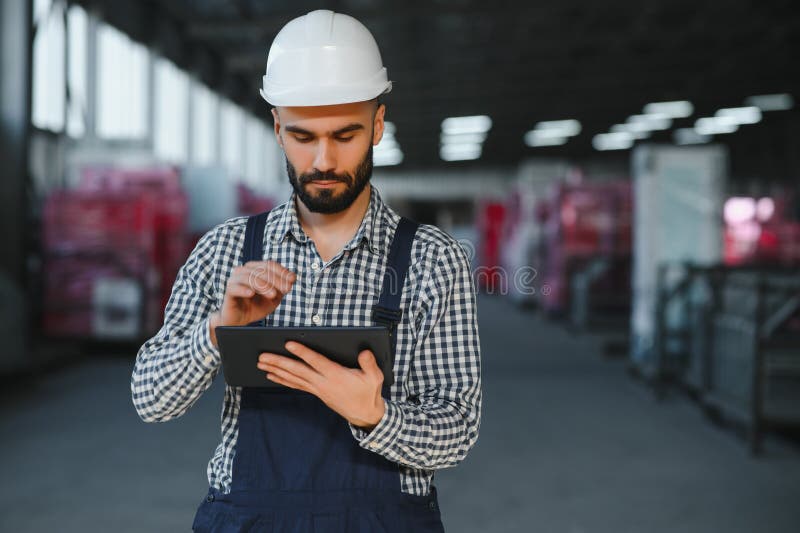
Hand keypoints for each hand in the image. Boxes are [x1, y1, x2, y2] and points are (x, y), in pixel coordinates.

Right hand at [210, 261, 296, 346]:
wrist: (239, 320)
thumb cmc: (255, 306)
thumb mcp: (274, 298)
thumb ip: (282, 287)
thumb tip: (292, 277)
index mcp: (255, 269)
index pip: (270, 265)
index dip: (282, 271)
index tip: (292, 280)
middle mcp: (244, 271)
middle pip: (262, 270)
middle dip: (276, 279)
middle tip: (286, 289)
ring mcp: (235, 279)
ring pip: (249, 277)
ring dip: (263, 285)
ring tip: (272, 295)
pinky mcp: (228, 290)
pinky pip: (234, 287)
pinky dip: (243, 289)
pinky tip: (251, 294)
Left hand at [257, 342, 385, 430]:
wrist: (365, 414)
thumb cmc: (369, 393)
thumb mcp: (375, 377)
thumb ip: (369, 364)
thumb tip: (364, 351)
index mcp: (336, 375)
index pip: (316, 361)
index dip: (302, 352)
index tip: (289, 343)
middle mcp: (323, 382)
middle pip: (297, 370)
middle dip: (279, 362)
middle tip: (262, 355)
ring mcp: (317, 389)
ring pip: (293, 378)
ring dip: (276, 370)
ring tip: (261, 363)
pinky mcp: (316, 393)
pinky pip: (296, 385)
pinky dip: (282, 380)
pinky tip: (272, 375)